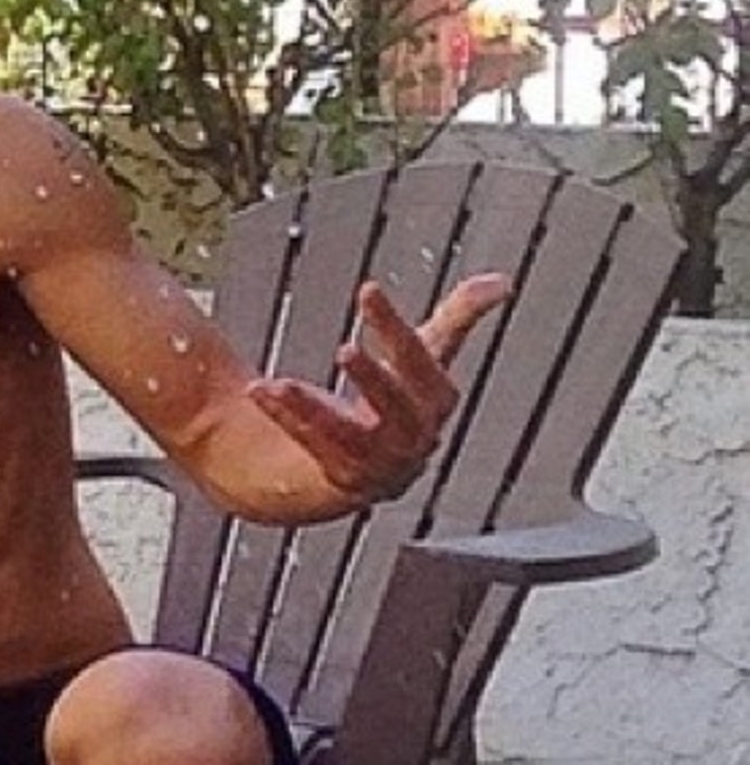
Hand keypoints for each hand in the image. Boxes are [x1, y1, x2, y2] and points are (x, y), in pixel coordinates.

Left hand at [246, 273, 510, 505]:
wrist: (354, 471)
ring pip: (350, 438)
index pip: (421, 360)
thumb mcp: (423, 358)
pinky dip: (287, 419)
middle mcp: (414, 437)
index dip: (396, 326)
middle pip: (398, 407)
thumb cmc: (391, 405)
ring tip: (282, 383)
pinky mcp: (342, 483)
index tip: (367, 290)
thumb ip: (458, 318)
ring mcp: (380, 466)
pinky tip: (262, 390)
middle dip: (374, 378)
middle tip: (345, 348)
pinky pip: (313, 450)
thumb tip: (502, 282)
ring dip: (315, 408)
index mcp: (434, 401)